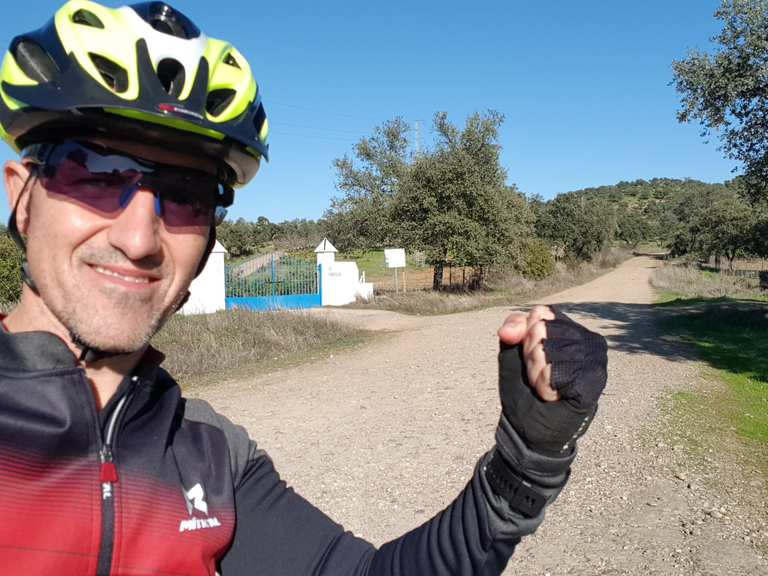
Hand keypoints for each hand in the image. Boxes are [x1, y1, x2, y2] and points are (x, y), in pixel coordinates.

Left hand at [495, 305, 607, 455]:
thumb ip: (513, 328)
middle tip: (536, 376)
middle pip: (544, 330)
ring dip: (537, 374)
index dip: (524, 336)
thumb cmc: (524, 388)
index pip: (541, 313)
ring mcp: (595, 361)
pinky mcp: (594, 383)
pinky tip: (552, 396)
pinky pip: (558, 374)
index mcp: (570, 328)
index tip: (527, 357)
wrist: (528, 428)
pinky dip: (546, 387)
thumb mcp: (511, 351)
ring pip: (551, 352)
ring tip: (544, 387)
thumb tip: (511, 331)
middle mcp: (589, 340)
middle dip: (530, 356)